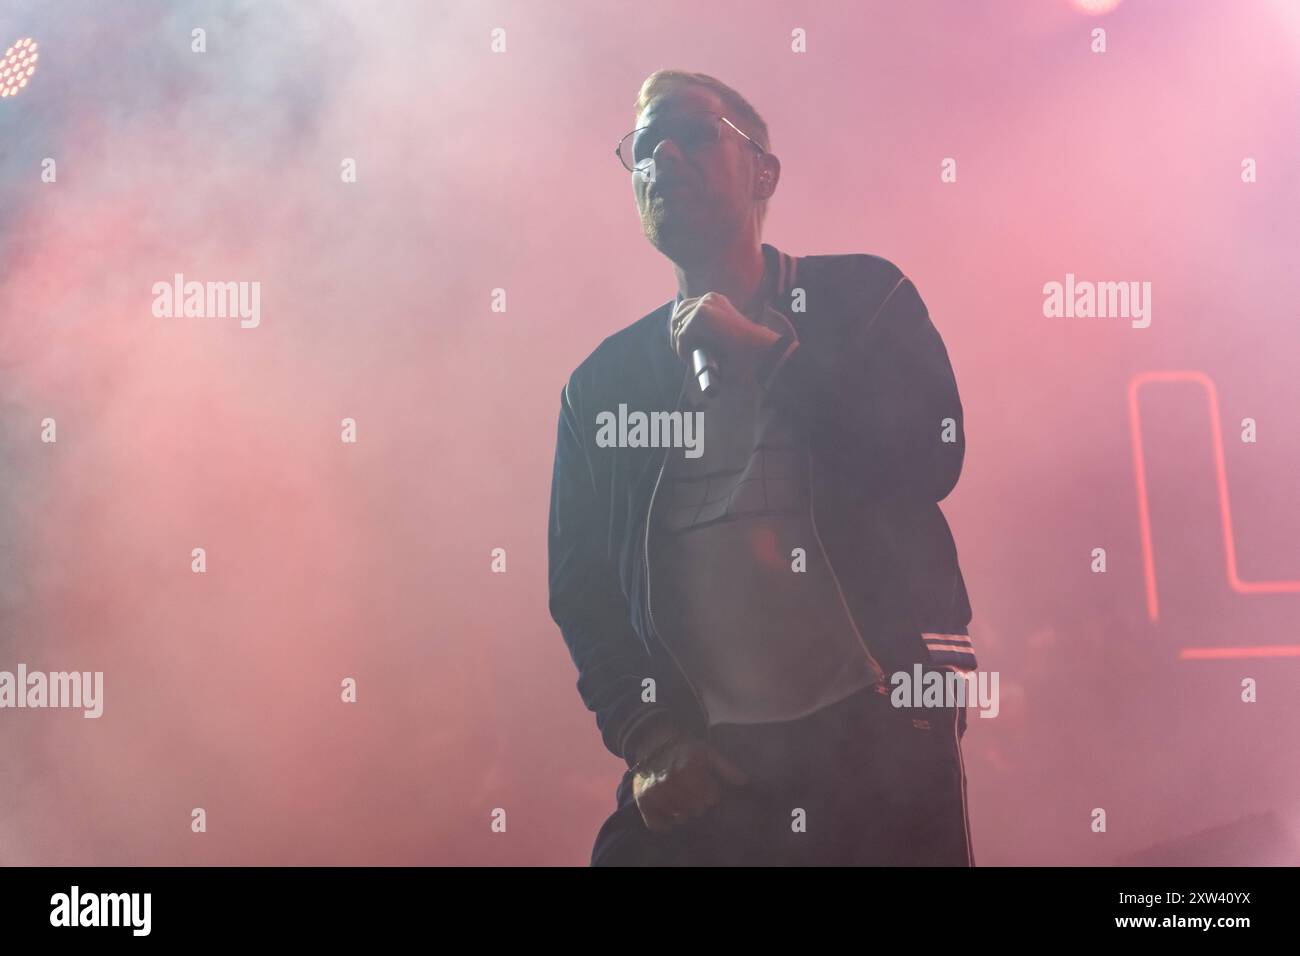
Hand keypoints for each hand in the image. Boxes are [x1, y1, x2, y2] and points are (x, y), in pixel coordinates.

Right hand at [631, 732, 750, 832]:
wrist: (655, 743)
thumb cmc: (686, 750)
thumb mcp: (709, 753)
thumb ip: (727, 768)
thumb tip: (745, 782)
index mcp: (690, 768)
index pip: (711, 799)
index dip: (711, 793)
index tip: (705, 785)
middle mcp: (672, 780)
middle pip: (697, 810)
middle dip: (698, 803)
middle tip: (692, 791)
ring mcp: (656, 792)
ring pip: (681, 819)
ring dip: (683, 811)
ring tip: (681, 798)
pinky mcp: (643, 800)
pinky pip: (658, 826)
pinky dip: (664, 823)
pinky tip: (669, 811)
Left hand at [670, 292, 780, 379]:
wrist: (759, 353)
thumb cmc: (744, 351)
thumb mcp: (720, 336)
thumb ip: (704, 332)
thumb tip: (679, 335)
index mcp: (715, 301)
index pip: (686, 310)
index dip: (682, 330)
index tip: (687, 349)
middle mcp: (709, 298)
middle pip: (678, 315)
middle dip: (677, 336)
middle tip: (686, 355)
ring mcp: (705, 305)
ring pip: (678, 326)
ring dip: (681, 346)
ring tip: (693, 359)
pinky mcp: (701, 315)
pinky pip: (681, 336)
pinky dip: (683, 351)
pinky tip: (694, 359)